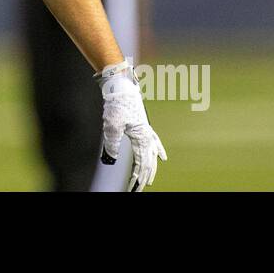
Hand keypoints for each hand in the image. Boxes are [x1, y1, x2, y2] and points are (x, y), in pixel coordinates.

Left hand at [96, 59, 166, 190]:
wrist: (120, 84)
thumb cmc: (116, 102)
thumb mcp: (111, 124)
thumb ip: (112, 143)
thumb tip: (111, 158)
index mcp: (142, 137)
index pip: (142, 163)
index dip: (137, 177)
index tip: (133, 187)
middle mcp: (147, 135)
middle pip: (149, 161)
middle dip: (144, 176)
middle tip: (139, 188)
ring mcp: (147, 129)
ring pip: (152, 154)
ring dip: (151, 168)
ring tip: (149, 180)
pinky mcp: (143, 125)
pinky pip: (155, 142)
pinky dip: (158, 152)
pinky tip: (162, 158)